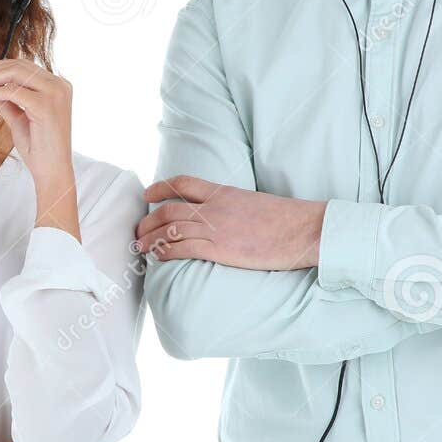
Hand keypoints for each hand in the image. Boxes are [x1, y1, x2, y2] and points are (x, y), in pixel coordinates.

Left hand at [0, 58, 77, 230]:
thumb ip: (9, 102)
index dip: (0, 67)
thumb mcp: (21, 118)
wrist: (52, 171)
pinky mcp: (45, 105)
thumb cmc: (40, 149)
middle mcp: (60, 85)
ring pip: (15, 73)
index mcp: (58, 86)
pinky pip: (12, 91)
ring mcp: (54, 93)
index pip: (26, 66)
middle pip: (20, 65)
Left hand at [134, 176, 325, 269]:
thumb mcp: (254, 202)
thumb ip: (233, 206)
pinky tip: (159, 258)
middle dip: (148, 220)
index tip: (147, 195)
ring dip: (150, 238)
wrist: (303, 229)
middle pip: (169, 209)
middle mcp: (215, 207)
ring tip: (140, 246)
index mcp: (224, 192)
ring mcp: (216, 228)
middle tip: (138, 230)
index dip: (160, 188)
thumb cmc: (286, 220)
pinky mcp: (220, 248)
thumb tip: (225, 215)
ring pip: (170, 229)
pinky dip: (166, 252)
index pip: (184, 183)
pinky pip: (183, 248)